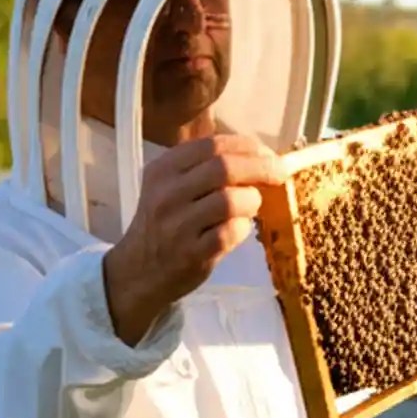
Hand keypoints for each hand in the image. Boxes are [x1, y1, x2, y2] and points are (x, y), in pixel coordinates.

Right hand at [102, 134, 284, 344]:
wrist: (137, 272)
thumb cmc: (163, 224)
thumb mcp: (171, 186)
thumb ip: (206, 168)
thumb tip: (262, 155)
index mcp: (164, 169)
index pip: (213, 145)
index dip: (248, 147)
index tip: (268, 154)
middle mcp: (168, 193)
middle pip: (225, 168)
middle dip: (262, 167)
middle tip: (279, 173)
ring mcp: (178, 225)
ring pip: (231, 200)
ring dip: (252, 200)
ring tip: (249, 207)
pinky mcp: (192, 254)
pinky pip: (232, 232)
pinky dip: (243, 228)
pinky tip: (237, 229)